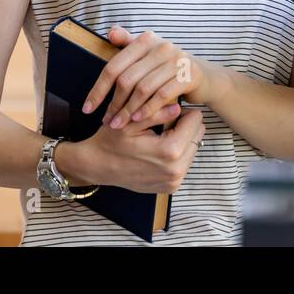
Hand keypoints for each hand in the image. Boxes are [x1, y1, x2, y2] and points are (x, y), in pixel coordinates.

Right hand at [68, 105, 205, 194]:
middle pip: (198, 134)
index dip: (183, 111)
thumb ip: (156, 112)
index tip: (168, 111)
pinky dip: (176, 154)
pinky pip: (185, 162)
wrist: (96, 167)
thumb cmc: (110, 141)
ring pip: (193, 148)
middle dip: (184, 125)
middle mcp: (176, 170)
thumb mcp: (130, 122)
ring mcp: (174, 181)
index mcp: (169, 151)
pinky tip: (157, 150)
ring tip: (159, 136)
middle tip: (163, 123)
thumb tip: (179, 106)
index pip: (196, 120)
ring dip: (181, 139)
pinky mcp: (171, 187)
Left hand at [83, 27, 210, 129]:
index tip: (88, 108)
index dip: (99, 89)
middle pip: (127, 79)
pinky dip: (148, 109)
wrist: (205, 78)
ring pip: (143, 89)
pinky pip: (162, 95)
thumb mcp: (149, 55)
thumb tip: (110, 32)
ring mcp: (177, 59)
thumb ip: (129, 43)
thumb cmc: (170, 69)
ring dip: (128, 110)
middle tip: (106, 121)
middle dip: (113, 104)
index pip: (114, 66)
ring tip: (119, 124)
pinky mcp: (189, 74)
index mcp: (147, 40)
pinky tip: (139, 119)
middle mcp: (162, 46)